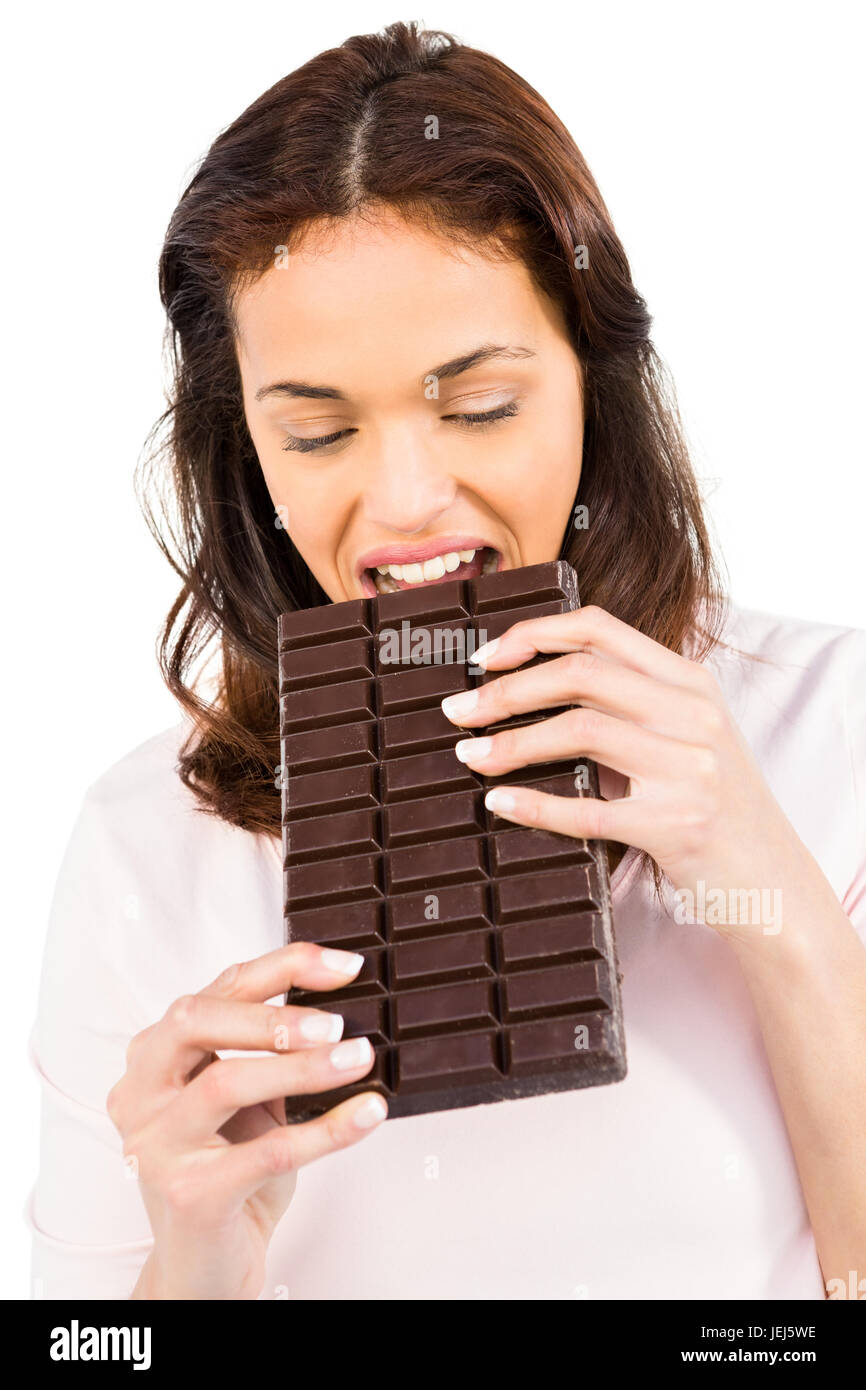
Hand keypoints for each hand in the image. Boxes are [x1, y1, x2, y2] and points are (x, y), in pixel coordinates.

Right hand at [107, 942, 385, 1299]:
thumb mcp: (249, 1098)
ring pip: (227, 1082)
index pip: (218, 989)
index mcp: (155, 1056)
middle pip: (196, 1020)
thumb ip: (269, 1050)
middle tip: (336, 1022)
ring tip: (358, 1059)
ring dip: (303, 1068)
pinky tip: (365, 1115)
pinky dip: (326, 1130)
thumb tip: (336, 1001)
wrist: (208, 1266)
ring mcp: (156, 1144)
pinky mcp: (188, 1193)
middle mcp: (142, 1093)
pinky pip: (267, 1152)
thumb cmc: (230, 1171)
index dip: (284, 967)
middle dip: (271, 1014)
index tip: (345, 966)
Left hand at [441, 605, 822, 939]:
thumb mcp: (688, 737)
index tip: (483, 658)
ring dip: (510, 743)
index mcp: (691, 682)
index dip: (531, 635)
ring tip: (469, 756)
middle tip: (457, 713)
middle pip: (580, 674)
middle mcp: (694, 715)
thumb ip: (632, 703)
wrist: (774, 883)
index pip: (599, 629)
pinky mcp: (677, 826)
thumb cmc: (715, 808)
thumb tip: (532, 682)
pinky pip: (587, 810)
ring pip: (579, 731)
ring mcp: (691, 769)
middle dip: (505, 690)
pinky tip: (498, 803)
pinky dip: (533, 805)